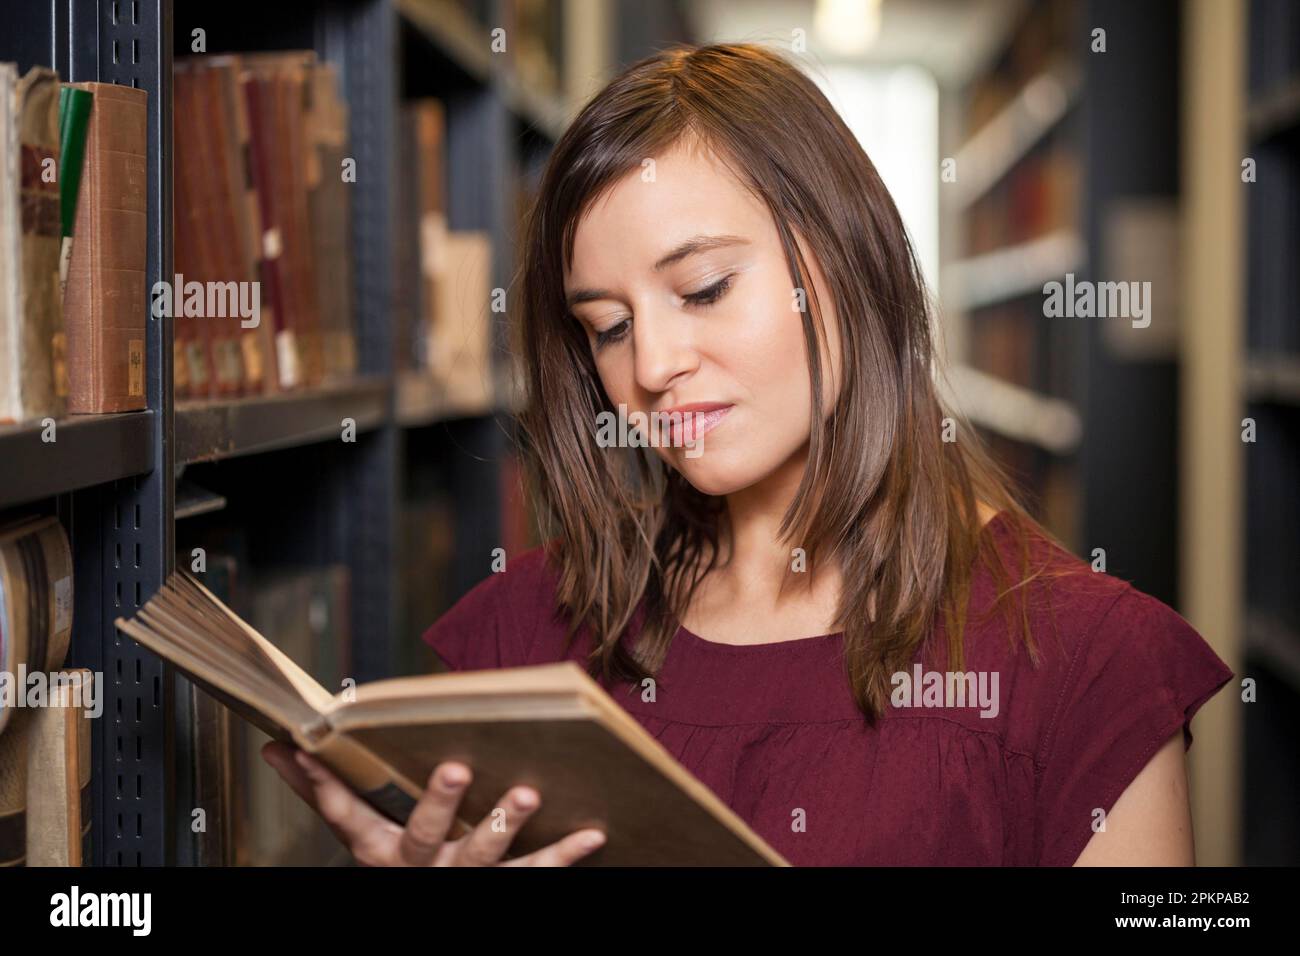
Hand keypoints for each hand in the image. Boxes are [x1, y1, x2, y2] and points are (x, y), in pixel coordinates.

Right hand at [261, 741, 606, 865]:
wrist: (427, 907)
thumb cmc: (397, 858)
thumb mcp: (358, 828)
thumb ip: (323, 789)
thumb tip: (277, 745)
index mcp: (380, 851)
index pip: (345, 814)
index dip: (324, 784)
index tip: (313, 749)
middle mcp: (420, 870)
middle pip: (425, 838)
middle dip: (438, 805)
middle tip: (454, 768)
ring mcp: (462, 883)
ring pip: (483, 859)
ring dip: (505, 826)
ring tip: (526, 793)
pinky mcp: (500, 890)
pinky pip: (535, 875)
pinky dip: (565, 855)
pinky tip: (593, 833)